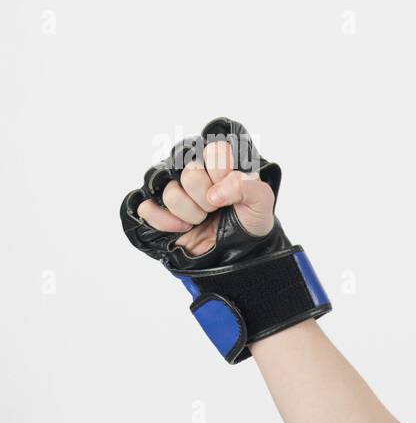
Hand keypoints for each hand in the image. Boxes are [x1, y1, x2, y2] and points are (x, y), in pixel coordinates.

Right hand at [120, 117, 330, 362]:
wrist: (250, 277)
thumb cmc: (262, 239)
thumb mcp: (261, 206)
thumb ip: (243, 187)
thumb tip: (216, 190)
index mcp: (226, 170)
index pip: (207, 145)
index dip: (215, 165)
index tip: (227, 191)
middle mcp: (202, 182)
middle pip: (179, 164)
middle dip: (197, 190)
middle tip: (214, 213)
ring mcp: (182, 203)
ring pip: (161, 184)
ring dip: (180, 206)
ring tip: (200, 225)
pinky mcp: (165, 224)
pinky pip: (144, 206)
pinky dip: (160, 218)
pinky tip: (181, 232)